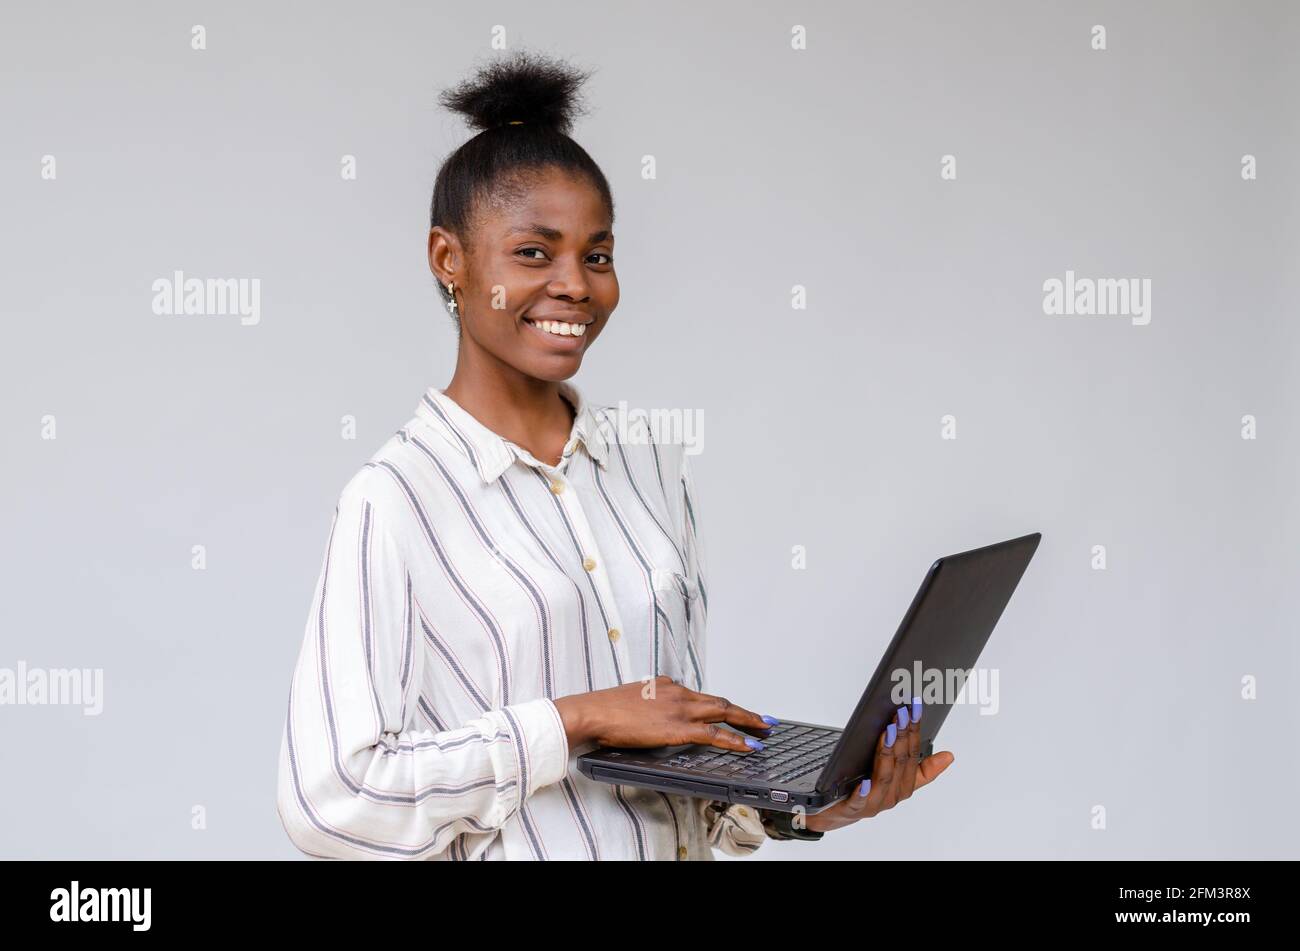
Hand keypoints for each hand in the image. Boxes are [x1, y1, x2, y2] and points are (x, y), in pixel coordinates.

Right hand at [554, 675, 775, 752]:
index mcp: (666, 686)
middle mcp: (677, 692)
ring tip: (764, 730)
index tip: (732, 711)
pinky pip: (714, 734)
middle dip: (744, 712)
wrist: (593, 711)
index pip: (700, 696)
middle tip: (763, 720)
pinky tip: (747, 746)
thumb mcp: (631, 702)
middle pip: (719, 701)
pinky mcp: (678, 727)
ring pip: (723, 712)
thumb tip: (653, 718)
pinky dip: (734, 740)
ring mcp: (679, 708)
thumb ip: (648, 707)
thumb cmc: (604, 710)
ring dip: (747, 721)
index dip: (720, 706)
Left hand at [801, 698, 953, 833]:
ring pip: (884, 778)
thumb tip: (949, 756)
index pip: (913, 754)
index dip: (915, 731)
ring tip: (888, 733)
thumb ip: (920, 768)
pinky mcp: (852, 809)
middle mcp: (892, 796)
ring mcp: (873, 803)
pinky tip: (862, 781)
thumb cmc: (864, 788)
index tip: (915, 709)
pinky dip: (862, 792)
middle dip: (903, 736)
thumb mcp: (895, 775)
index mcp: (904, 785)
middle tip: (901, 713)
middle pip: (900, 763)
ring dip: (887, 754)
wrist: (831, 811)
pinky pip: (859, 801)